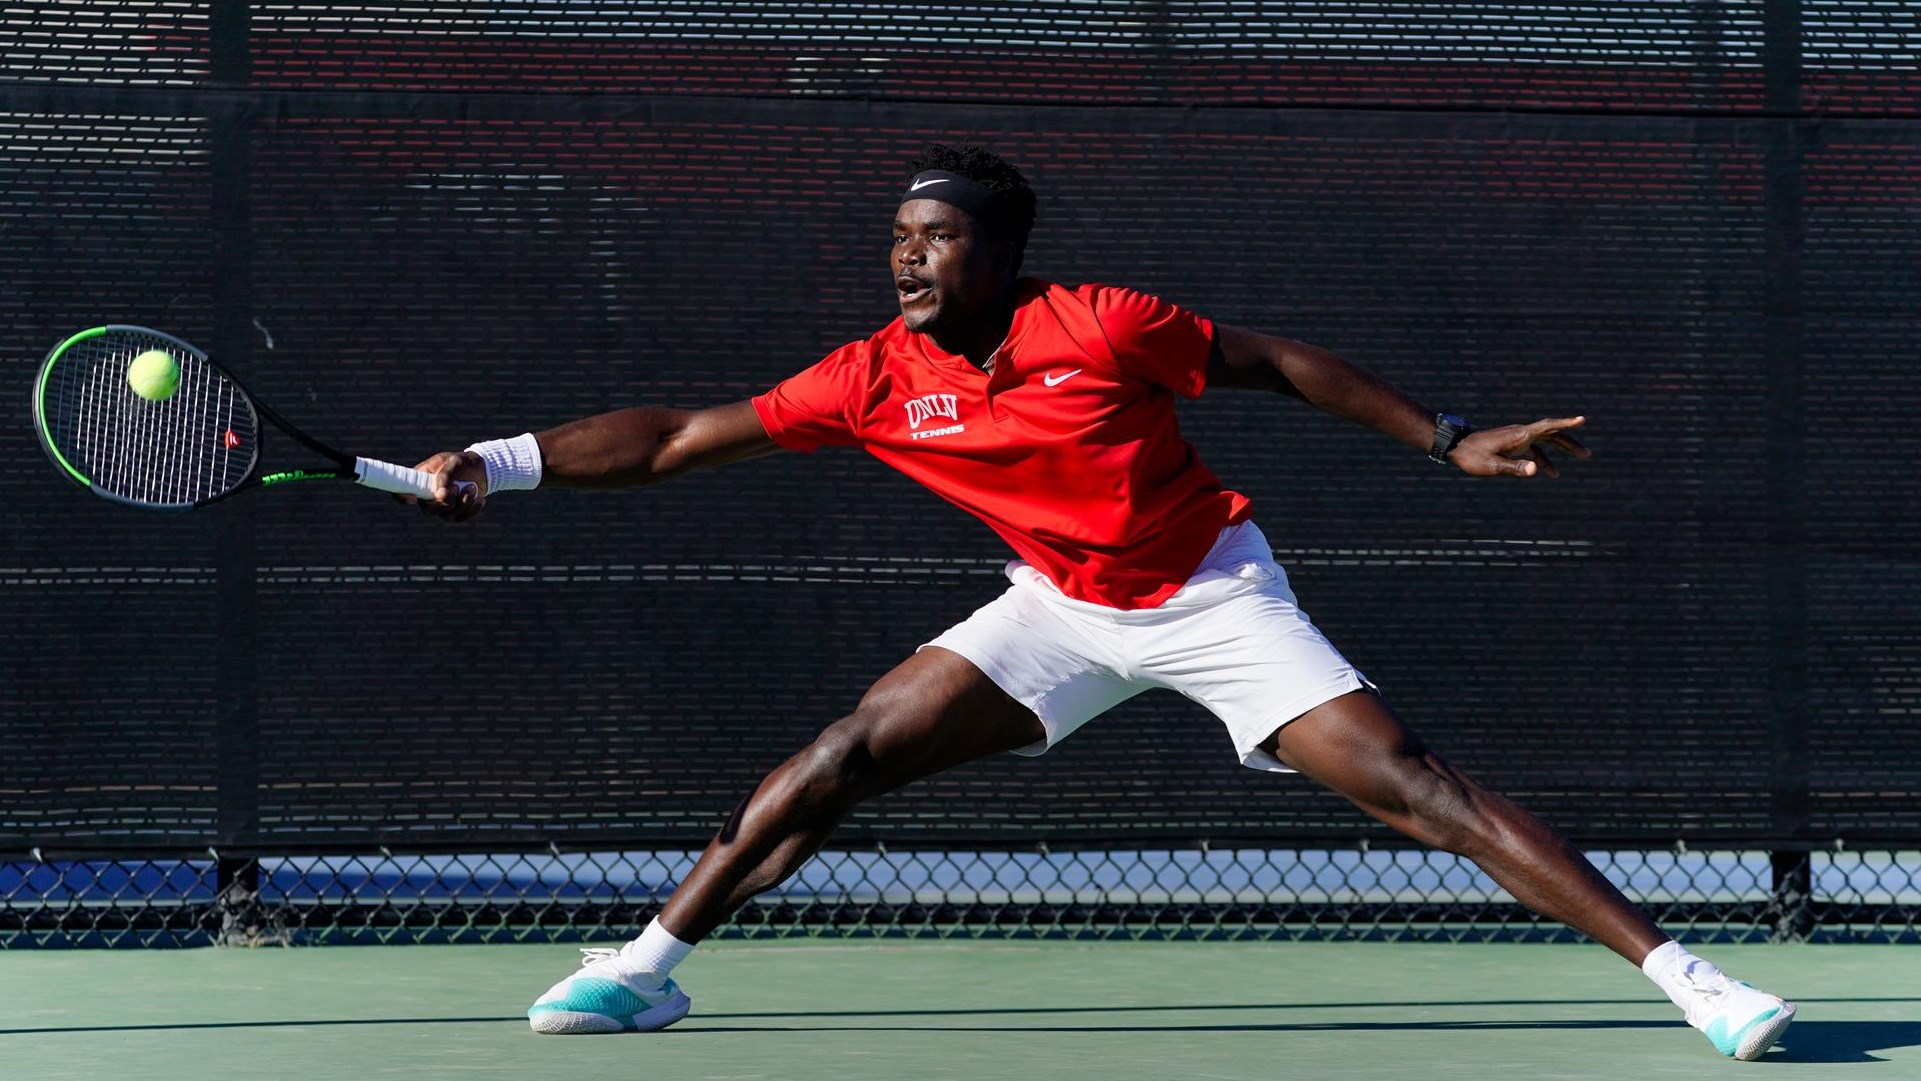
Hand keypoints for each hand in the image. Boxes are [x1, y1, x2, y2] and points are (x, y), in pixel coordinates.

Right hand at [396, 450, 487, 520]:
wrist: (482, 469)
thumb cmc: (463, 462)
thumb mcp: (454, 462)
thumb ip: (445, 475)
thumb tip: (440, 496)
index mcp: (421, 480)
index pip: (402, 491)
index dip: (400, 496)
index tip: (410, 497)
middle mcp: (428, 497)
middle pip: (428, 511)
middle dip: (444, 503)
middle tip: (456, 488)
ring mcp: (442, 507)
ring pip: (447, 516)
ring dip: (463, 502)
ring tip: (472, 487)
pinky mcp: (456, 514)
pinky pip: (461, 518)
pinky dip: (472, 509)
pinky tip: (479, 499)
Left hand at [1447, 416, 1589, 477]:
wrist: (1456, 447)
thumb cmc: (1472, 456)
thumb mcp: (1492, 465)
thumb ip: (1514, 467)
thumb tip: (1536, 470)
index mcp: (1520, 435)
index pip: (1547, 426)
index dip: (1565, 423)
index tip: (1582, 419)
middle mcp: (1522, 433)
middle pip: (1552, 433)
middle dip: (1570, 441)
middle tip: (1587, 454)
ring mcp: (1518, 438)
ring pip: (1546, 440)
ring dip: (1563, 448)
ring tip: (1581, 457)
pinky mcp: (1513, 444)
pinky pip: (1535, 449)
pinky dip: (1544, 459)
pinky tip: (1551, 472)